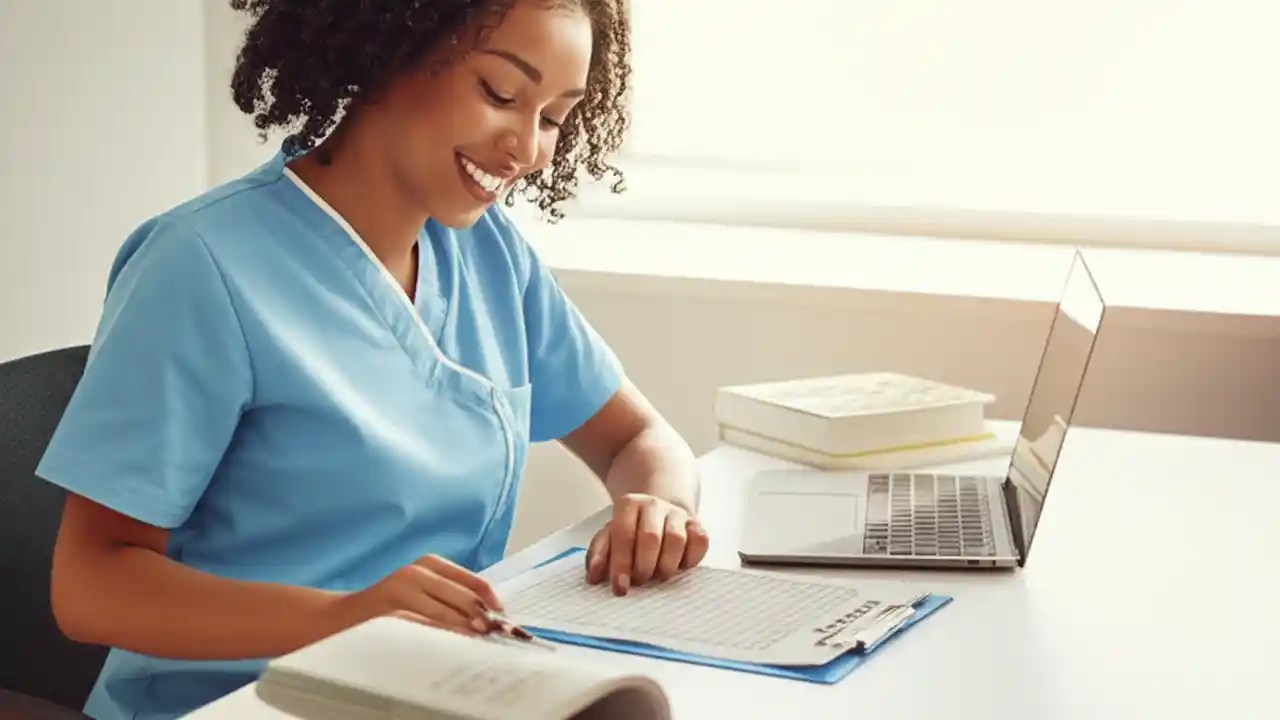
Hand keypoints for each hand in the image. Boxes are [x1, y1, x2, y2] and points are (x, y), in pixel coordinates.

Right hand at [327, 554, 503, 636]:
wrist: (344, 616)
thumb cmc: (391, 609)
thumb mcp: (423, 597)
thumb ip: (450, 601)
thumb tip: (488, 619)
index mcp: (432, 563)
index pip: (475, 582)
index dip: (493, 602)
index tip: (506, 619)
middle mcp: (420, 568)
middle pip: (466, 595)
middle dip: (485, 616)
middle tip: (498, 633)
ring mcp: (406, 582)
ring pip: (450, 608)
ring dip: (469, 626)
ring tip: (483, 638)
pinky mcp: (393, 600)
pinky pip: (428, 619)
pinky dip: (446, 630)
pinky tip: (456, 640)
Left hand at [585, 493, 709, 595]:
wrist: (656, 512)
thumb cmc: (630, 531)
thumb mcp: (609, 537)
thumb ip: (599, 555)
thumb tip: (594, 575)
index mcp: (628, 505)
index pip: (624, 534)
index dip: (621, 563)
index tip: (620, 586)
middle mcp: (654, 505)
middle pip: (651, 537)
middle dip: (643, 567)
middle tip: (639, 581)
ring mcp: (677, 514)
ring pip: (677, 540)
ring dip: (665, 566)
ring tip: (656, 576)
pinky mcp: (696, 525)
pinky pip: (700, 541)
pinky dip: (690, 558)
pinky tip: (679, 566)